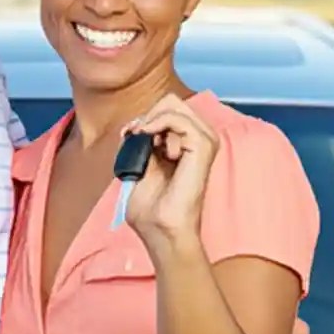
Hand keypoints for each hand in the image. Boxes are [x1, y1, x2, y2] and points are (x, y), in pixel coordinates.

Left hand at [123, 93, 218, 246]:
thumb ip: (141, 143)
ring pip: (175, 106)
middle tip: (137, 137)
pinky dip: (159, 125)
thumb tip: (137, 124)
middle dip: (148, 115)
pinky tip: (152, 144)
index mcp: (186, 144)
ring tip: (147, 145)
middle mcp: (199, 140)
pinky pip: (179, 119)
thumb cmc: (152, 210)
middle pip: (172, 101)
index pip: (168, 108)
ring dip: (152, 122)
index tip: (129, 135)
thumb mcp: (138, 167)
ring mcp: (204, 142)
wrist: (161, 232)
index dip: (145, 117)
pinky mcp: (203, 148)